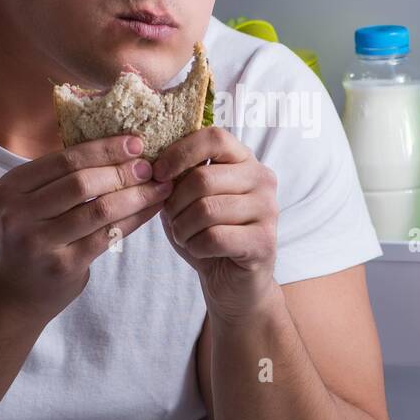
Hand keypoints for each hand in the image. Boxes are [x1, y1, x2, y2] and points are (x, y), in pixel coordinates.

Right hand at [0, 134, 173, 322]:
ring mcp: (39, 242)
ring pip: (98, 209)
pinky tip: (152, 209)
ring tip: (159, 186)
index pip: (65, 159)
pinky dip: (134, 219)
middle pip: (81, 182)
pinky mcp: (62, 265)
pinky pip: (107, 236)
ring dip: (135, 195)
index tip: (135, 143)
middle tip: (150, 167)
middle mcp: (19, 213)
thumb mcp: (32, 202)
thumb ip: (63, 178)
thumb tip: (123, 148)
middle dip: (122, 171)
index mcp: (12, 186)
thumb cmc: (33, 236)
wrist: (13, 293)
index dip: (104, 149)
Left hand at [151, 127, 278, 321]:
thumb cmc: (208, 234)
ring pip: (206, 210)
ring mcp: (268, 210)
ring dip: (183, 228)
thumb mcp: (188, 199)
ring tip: (186, 236)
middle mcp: (262, 179)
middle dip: (175, 203)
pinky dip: (196, 246)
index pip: (214, 138)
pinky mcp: (264, 241)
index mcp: (244, 160)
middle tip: (173, 219)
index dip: (180, 153)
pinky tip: (201, 250)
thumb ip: (179, 176)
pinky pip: (214, 238)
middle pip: (203, 179)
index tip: (159, 174)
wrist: (233, 282)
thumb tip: (151, 164)